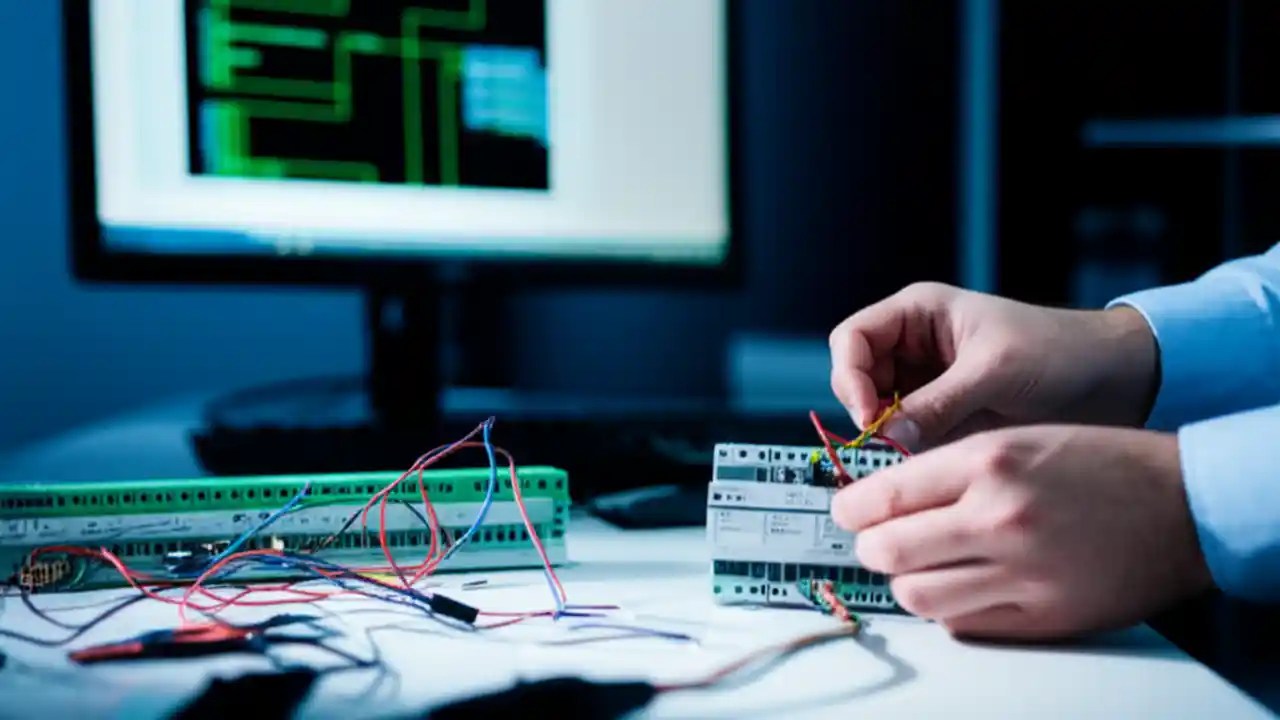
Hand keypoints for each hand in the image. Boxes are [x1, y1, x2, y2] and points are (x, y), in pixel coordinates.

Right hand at [829, 282, 1159, 449]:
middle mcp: (916, 347)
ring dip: (886, 434)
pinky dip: (908, 450)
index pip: (852, 339)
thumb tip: (887, 436)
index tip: (869, 414)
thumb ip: (937, 403)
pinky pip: (907, 433)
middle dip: (866, 409)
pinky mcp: (945, 415)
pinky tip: (926, 463)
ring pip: (878, 411)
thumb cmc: (1061, 352)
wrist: (1116, 381)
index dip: (851, 375)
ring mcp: (928, 383)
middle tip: (886, 442)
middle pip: (857, 378)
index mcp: (919, 315)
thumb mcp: (994, 372)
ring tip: (910, 454)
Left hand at [830, 424, 1211, 639]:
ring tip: (918, 566)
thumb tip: (881, 497)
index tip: (846, 512)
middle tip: (873, 541)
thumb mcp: (1016, 438)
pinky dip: (949, 609)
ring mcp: (1022, 574)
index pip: (884, 494)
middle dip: (868, 547)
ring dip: (905, 582)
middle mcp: (999, 518)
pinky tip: (962, 586)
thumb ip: (948, 468)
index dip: (851, 508)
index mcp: (988, 463)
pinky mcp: (1043, 617)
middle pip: (888, 551)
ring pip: (916, 595)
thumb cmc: (1101, 464)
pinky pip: (962, 625)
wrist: (1184, 505)